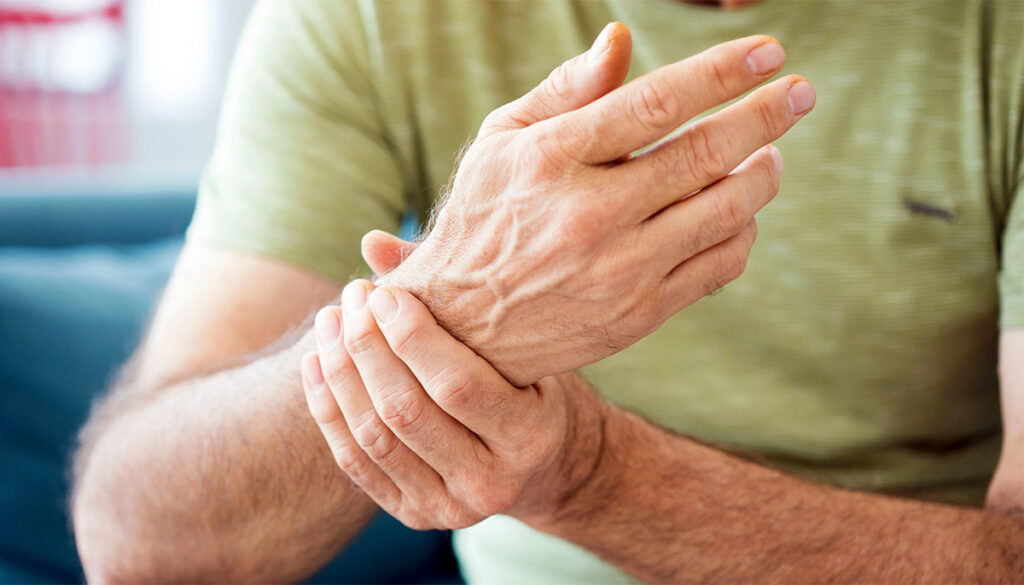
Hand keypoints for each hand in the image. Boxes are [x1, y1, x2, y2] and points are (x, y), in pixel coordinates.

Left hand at [301, 279, 605, 528]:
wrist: (544, 468)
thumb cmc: (532, 388)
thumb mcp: (520, 347)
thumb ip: (455, 296)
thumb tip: (373, 243)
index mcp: (529, 437)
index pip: (456, 385)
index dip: (410, 336)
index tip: (383, 291)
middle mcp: (490, 483)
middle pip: (406, 412)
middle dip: (368, 347)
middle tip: (353, 297)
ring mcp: (448, 508)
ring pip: (374, 438)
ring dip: (342, 373)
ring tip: (330, 322)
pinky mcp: (413, 516)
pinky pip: (356, 463)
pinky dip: (329, 410)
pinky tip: (317, 363)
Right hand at [382, 23, 815, 385]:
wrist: (462, 331)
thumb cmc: (482, 220)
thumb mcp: (501, 144)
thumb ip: (564, 91)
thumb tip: (621, 39)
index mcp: (551, 161)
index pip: (654, 104)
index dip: (720, 73)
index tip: (769, 53)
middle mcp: (588, 216)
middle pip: (703, 154)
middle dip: (766, 116)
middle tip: (801, 92)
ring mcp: (618, 271)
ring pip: (724, 212)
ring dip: (763, 175)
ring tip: (772, 155)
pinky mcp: (639, 315)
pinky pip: (719, 266)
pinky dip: (743, 232)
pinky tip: (740, 212)